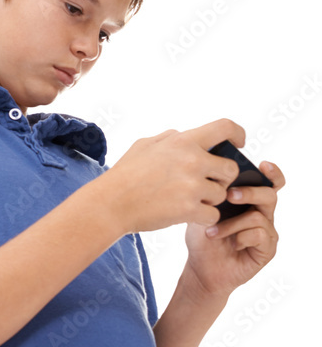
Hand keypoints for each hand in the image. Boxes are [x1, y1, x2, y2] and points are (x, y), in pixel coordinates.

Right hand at [102, 118, 244, 233]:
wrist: (109, 204)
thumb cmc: (124, 175)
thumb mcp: (143, 145)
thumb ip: (169, 138)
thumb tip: (185, 135)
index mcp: (182, 141)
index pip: (225, 128)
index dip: (238, 135)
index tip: (238, 145)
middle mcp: (192, 161)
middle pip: (230, 169)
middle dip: (220, 178)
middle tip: (204, 185)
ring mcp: (192, 186)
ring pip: (221, 194)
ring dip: (209, 200)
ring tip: (187, 202)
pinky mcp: (189, 210)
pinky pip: (212, 214)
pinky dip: (203, 218)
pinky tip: (186, 215)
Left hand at [181, 161, 283, 299]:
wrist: (199, 267)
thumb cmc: (202, 237)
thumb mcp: (202, 210)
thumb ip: (211, 192)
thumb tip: (215, 171)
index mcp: (249, 201)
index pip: (269, 182)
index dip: (271, 173)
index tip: (262, 165)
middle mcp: (262, 213)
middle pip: (268, 194)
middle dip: (248, 192)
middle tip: (229, 196)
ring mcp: (267, 231)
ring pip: (258, 216)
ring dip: (231, 224)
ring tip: (212, 232)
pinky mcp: (267, 249)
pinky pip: (259, 235)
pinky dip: (240, 237)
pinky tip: (230, 244)